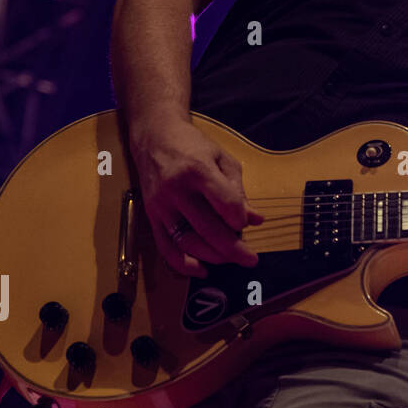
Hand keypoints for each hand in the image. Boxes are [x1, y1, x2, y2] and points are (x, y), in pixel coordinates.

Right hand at [128, 117, 263, 277]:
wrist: (154, 138)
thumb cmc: (193, 146)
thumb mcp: (222, 159)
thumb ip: (238, 191)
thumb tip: (255, 220)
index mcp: (197, 169)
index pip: (223, 201)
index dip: (238, 218)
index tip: (247, 224)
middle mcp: (176, 190)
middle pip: (206, 227)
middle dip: (232, 248)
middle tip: (250, 259)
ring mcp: (161, 205)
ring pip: (187, 241)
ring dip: (212, 256)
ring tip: (231, 259)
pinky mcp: (151, 217)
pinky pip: (165, 247)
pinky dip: (183, 264)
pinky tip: (202, 269)